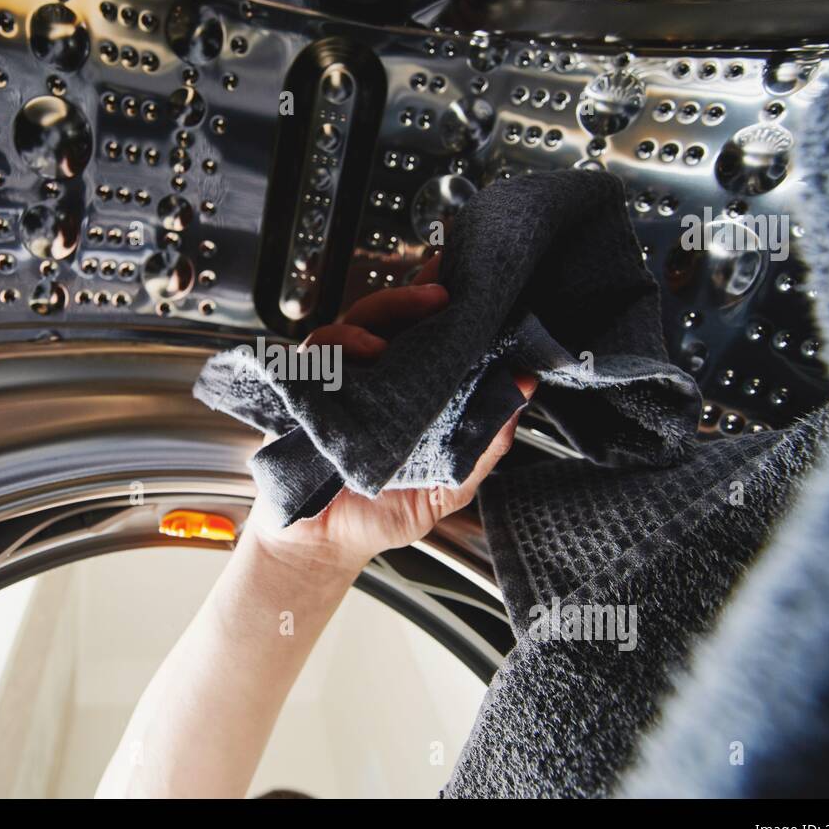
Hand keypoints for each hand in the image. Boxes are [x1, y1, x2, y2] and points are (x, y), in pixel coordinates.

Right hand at [245, 256, 537, 576]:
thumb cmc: (385, 513)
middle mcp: (375, 376)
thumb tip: (525, 389)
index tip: (471, 283)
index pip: (428, 332)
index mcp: (412, 389)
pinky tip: (357, 359)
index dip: (446, 302)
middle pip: (389, 314)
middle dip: (413, 297)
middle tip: (441, 295)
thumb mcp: (451, 484)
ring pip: (352, 324)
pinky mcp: (304, 391)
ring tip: (390, 342)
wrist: (325, 545)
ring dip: (373, 321)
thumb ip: (485, 442)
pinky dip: (335, 349)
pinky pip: (315, 355)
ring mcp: (339, 380)